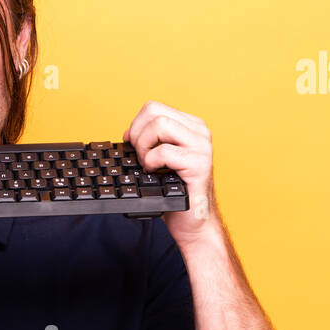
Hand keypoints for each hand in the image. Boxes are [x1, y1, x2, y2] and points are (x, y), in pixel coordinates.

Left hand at [122, 100, 221, 247]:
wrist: (191, 222)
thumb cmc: (173, 192)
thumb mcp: (160, 159)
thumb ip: (150, 141)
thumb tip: (127, 134)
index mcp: (190, 126)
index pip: (154, 107)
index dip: (135, 125)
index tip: (132, 146)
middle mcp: (199, 132)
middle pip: (154, 111)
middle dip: (137, 135)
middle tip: (139, 157)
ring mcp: (202, 146)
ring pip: (159, 124)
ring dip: (144, 147)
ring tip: (147, 165)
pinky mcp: (200, 164)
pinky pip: (164, 151)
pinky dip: (151, 162)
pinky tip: (154, 174)